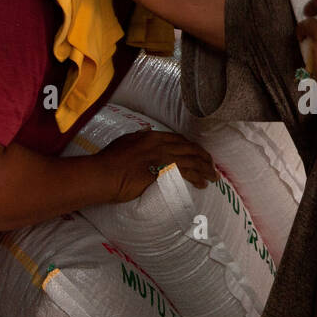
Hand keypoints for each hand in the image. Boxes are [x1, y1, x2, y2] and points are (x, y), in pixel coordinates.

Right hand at [98, 129, 218, 202]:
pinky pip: (187, 172)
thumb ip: (137, 137)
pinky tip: (204, 184)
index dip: (192, 147)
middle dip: (204, 158)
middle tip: (212, 166)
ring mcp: (163, 157)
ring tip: (213, 177)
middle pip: (190, 149)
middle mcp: (160, 144)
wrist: (102, 174)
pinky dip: (198, 177)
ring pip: (192, 160)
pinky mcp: (164, 171)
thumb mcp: (123, 142)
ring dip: (206, 169)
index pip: (179, 139)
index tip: (199, 154)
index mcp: (151, 137)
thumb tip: (145, 132)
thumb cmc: (108, 161)